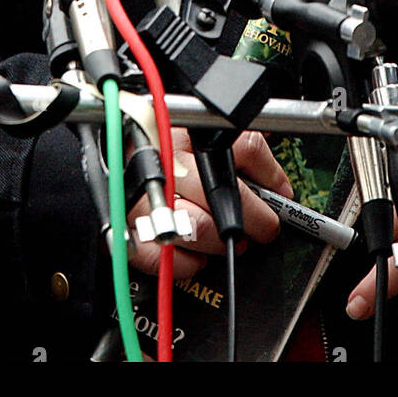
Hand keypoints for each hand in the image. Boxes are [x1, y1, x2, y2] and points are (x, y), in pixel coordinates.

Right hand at [128, 129, 292, 278]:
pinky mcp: (129, 229)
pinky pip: (164, 257)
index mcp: (187, 135)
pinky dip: (187, 262)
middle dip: (248, 224)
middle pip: (221, 198)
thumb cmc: (167, 144)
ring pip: (195, 228)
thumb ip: (251, 153)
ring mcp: (144, 197)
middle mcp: (165, 163)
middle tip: (257, 230)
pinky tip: (196, 252)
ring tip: (226, 241)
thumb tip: (279, 186)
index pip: (240, 154)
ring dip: (218, 242)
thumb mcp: (210, 134)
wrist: (118, 152)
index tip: (273, 210)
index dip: (264, 189)